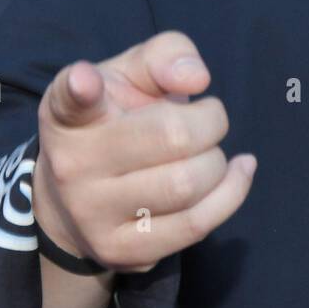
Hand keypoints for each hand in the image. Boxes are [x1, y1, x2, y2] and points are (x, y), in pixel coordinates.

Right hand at [30, 30, 255, 272]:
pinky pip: (196, 225)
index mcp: (70, 114)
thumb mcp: (131, 76)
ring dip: (217, 162)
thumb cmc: (115, 122)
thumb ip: (165, 56)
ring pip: (188, 185)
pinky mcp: (121, 251)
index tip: (85, 81)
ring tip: (209, 151)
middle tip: (206, 120)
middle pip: (173, 137)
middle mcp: (73, 165)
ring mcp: (93, 214)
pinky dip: (231, 194)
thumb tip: (196, 78)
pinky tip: (238, 172)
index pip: (69, 99)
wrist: (73, 203)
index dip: (79, 88)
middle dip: (209, 123)